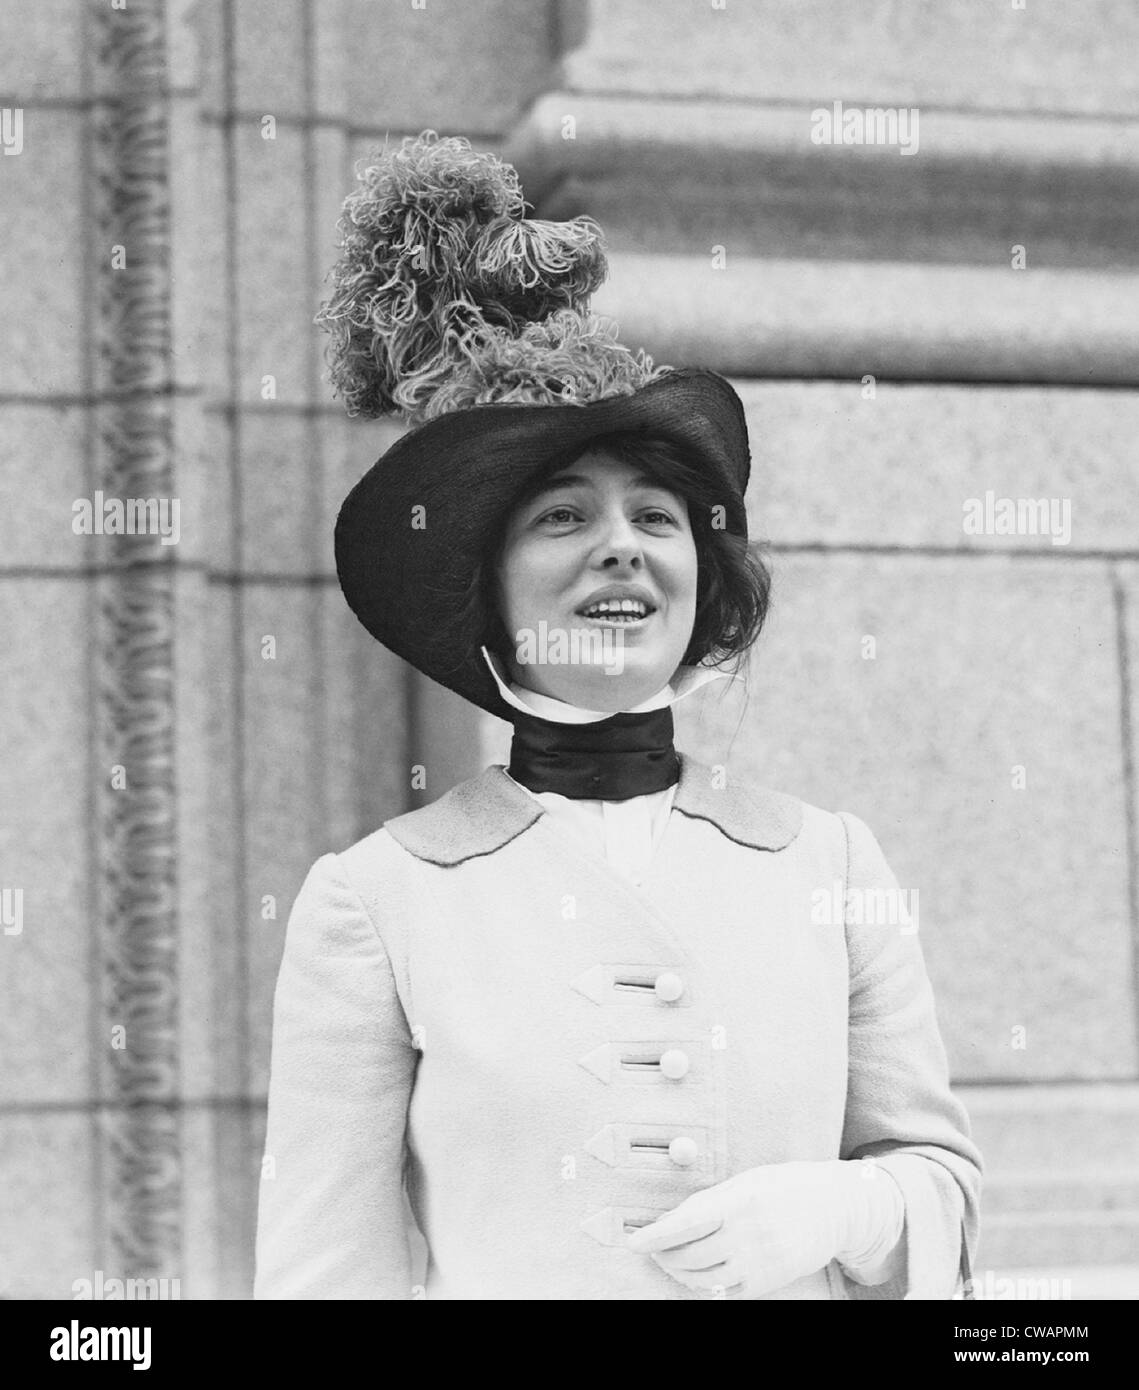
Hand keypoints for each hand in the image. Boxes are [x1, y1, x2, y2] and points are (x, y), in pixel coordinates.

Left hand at [625, 1158, 901, 1298]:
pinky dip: (707, 1286)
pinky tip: (698, 1276)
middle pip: (691, 1255)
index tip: (634, 1242)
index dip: (656, 1235)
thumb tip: (673, 1219)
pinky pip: (729, 1292)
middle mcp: (748, 1233)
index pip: (686, 1223)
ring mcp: (761, 1261)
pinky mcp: (770, 1281)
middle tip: (651, 1249)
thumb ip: (712, 1201)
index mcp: (739, 1201)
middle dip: (664, 1255)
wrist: (834, 1206)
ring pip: (706, 1278)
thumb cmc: (785, 1186)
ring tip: (671, 1262)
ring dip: (681, 1273)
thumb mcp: (747, 1181)